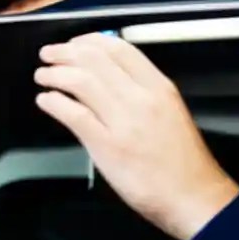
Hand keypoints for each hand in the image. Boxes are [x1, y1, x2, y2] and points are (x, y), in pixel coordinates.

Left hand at [34, 33, 238, 239]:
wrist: (195, 198)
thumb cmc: (183, 161)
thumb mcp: (170, 112)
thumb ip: (141, 92)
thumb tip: (105, 76)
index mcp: (159, 88)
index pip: (119, 49)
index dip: (89, 41)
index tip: (74, 43)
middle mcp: (142, 99)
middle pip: (94, 60)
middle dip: (65, 52)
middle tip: (48, 54)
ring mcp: (123, 122)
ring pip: (80, 81)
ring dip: (55, 74)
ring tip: (43, 76)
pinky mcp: (107, 146)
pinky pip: (73, 114)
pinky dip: (54, 102)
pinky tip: (46, 101)